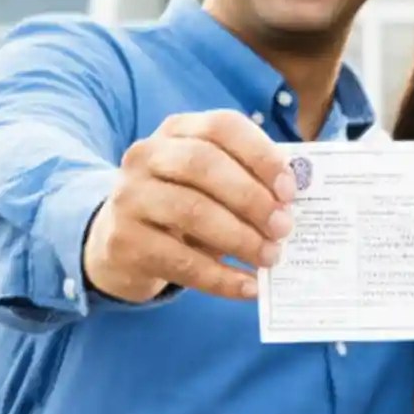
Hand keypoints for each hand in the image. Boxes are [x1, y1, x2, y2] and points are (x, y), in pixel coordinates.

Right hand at [83, 110, 295, 302]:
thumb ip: (247, 182)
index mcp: (178, 130)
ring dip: (240, 238)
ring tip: (270, 257)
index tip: (290, 189)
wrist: (120, 243)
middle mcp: (147, 155)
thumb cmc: (183, 205)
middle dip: (251, 197)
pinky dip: (221, 278)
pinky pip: (180, 261)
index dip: (260, 155)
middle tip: (284, 227)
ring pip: (191, 211)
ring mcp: (129, 197)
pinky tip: (249, 287)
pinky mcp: (124, 242)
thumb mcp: (211, 184)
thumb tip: (294, 204)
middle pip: (203, 165)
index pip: (222, 126)